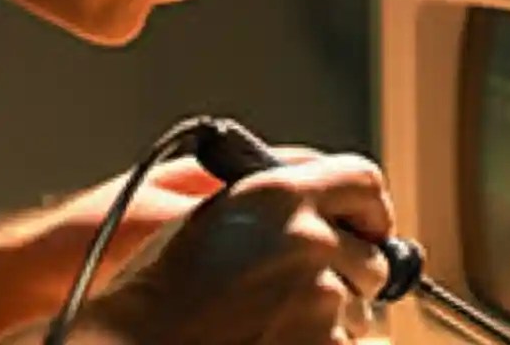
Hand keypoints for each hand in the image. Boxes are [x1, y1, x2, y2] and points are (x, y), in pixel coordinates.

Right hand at [81, 153, 393, 344]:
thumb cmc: (157, 289)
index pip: (364, 181)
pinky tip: (273, 341)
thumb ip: (274, 202)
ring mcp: (321, 300)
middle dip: (347, 274)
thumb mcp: (209, 215)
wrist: (139, 344)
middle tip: (302, 290)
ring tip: (271, 322)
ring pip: (359, 311)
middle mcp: (309, 240)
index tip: (368, 227)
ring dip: (331, 318)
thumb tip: (322, 207)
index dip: (370, 209)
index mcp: (279, 194)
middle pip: (371, 256)